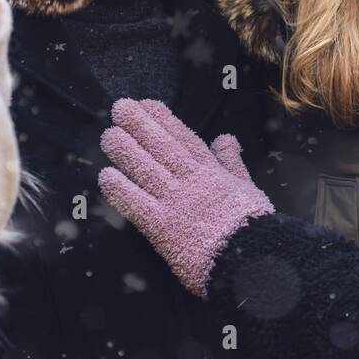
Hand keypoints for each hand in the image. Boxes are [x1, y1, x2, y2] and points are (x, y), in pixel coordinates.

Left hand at [98, 98, 272, 297]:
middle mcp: (190, 181)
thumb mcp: (248, 186)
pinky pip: (137, 205)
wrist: (253, 254)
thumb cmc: (253, 224)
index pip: (184, 139)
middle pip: (162, 148)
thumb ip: (232, 162)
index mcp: (211, 172)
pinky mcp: (163, 226)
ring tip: (108, 135)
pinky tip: (105, 176)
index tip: (148, 104)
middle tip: (120, 108)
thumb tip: (226, 137)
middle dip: (140, 126)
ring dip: (126, 151)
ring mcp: (175, 201)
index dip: (164, 120)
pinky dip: (121, 190)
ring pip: (146, 170)